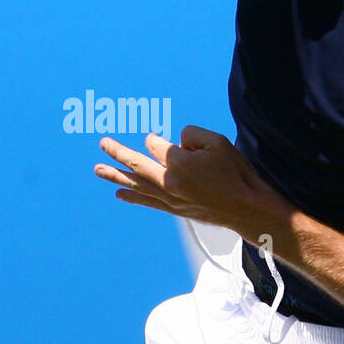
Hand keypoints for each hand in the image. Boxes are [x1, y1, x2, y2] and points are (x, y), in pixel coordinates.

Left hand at [94, 126, 287, 239]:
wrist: (246, 208)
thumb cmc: (235, 172)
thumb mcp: (217, 142)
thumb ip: (190, 135)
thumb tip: (174, 142)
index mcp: (179, 162)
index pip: (156, 144)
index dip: (161, 139)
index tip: (172, 142)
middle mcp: (169, 181)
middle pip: (136, 164)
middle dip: (118, 152)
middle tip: (102, 143)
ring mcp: (169, 197)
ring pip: (136, 184)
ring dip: (115, 175)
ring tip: (98, 169)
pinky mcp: (173, 209)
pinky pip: (146, 201)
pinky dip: (131, 196)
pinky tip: (118, 193)